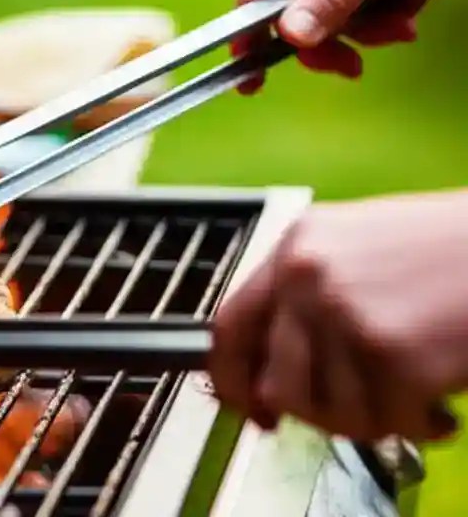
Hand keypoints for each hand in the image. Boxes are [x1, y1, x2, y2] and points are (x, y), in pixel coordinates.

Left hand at [209, 191, 467, 440]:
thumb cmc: (455, 249)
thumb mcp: (360, 250)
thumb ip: (309, 299)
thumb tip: (273, 371)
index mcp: (296, 248)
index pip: (229, 326)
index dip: (231, 380)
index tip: (248, 408)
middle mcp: (308, 278)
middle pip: (278, 384)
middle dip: (317, 413)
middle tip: (358, 413)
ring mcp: (348, 315)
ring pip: (331, 412)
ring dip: (377, 420)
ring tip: (416, 397)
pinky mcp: (394, 355)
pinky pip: (389, 423)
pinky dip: (422, 427)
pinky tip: (444, 407)